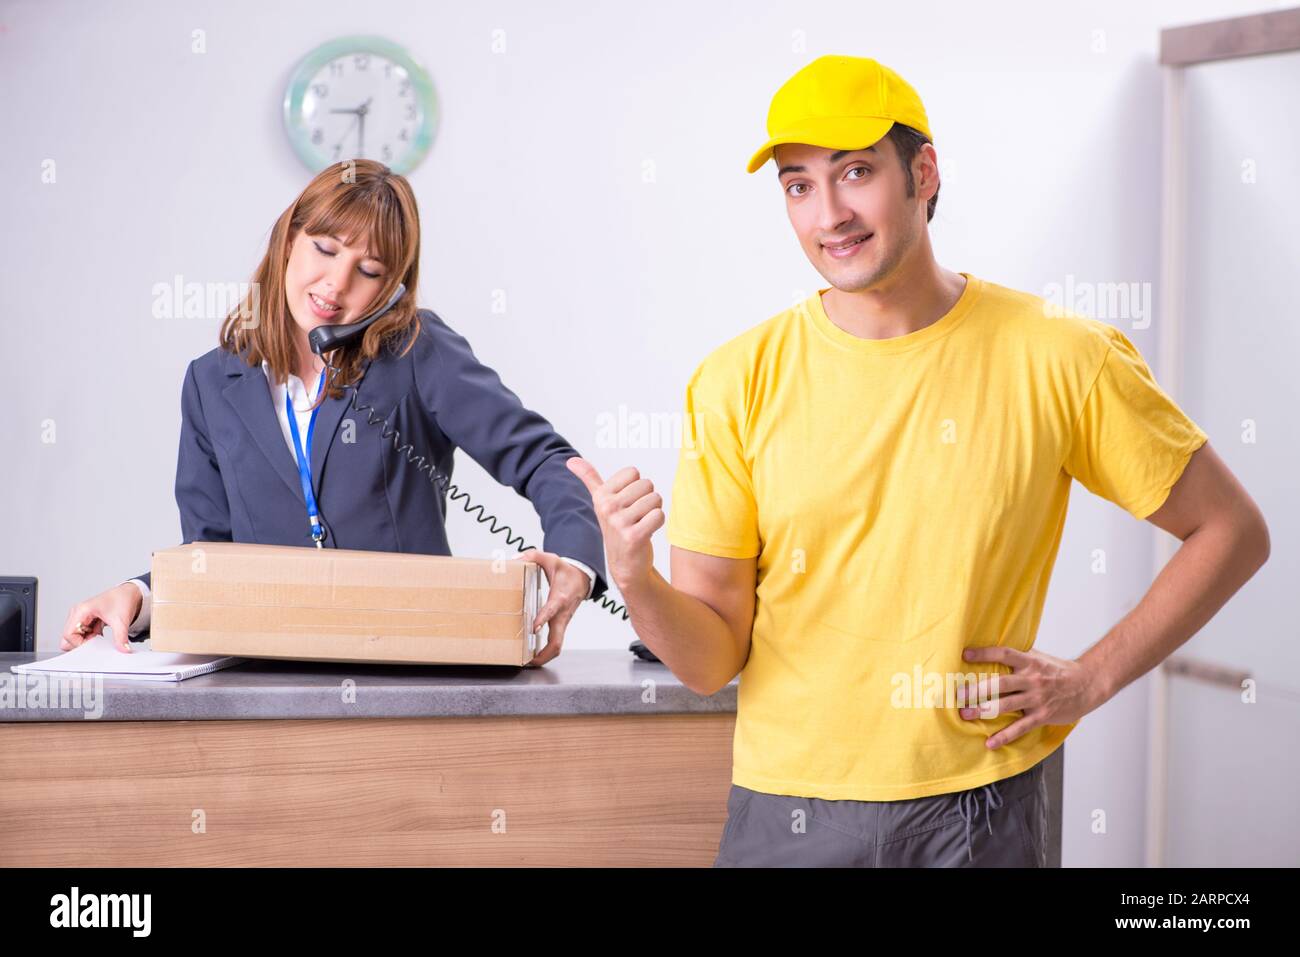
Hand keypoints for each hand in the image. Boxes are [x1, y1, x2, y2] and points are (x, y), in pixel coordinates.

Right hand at [61, 582, 141, 653]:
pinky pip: (83, 635)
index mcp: (81, 611)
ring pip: (75, 637)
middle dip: (81, 643)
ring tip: (102, 637)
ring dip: (88, 641)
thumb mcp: (121, 621)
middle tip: (96, 643)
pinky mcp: (87, 621)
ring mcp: (81, 618)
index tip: (93, 648)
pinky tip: (102, 636)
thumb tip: (123, 650)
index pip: (69, 635)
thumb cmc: (122, 600)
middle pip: (68, 637)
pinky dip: (92, 639)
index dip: (79, 644)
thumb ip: (120, 637)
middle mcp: (78, 614)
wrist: (129, 593)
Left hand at [516, 549, 587, 666]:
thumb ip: (532, 556)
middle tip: (528, 661)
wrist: (582, 578)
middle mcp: (562, 614)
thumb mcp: (549, 558)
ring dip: (545, 656)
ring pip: (558, 645)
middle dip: (544, 654)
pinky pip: (556, 641)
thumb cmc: (565, 571)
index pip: (552, 610)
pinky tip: (534, 654)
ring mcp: (563, 622)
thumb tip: (515, 560)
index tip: (534, 628)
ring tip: (528, 662)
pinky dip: (546, 650)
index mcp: (560, 597)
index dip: (543, 619)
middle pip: (558, 640)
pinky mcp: (561, 625)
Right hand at [565, 457, 662, 592]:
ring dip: (653, 512)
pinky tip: (647, 532)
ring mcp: (619, 523)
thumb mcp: (600, 501)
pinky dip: (658, 523)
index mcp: (601, 495)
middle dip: (647, 499)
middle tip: (637, 515)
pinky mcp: (634, 536)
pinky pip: (659, 515)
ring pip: (655, 499)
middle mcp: (607, 507)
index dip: (636, 487)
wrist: (625, 564)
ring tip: (641, 523)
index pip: (633, 472)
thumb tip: (571, 460)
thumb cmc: (617, 528)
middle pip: (647, 484)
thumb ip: (589, 478)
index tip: (628, 502)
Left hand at [956, 646, 1105, 748]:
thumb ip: (1018, 656)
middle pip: (1000, 683)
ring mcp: (1036, 698)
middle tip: (958, 695)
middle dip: (977, 689)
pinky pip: (1020, 727)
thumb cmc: (1057, 671)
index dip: (984, 653)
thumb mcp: (1039, 658)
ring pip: (1006, 705)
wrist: (1087, 684)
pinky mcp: (1042, 716)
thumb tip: (991, 650)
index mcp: (1029, 662)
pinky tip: (990, 742)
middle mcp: (1032, 679)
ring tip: (965, 715)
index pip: (1004, 654)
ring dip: (984, 710)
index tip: (964, 655)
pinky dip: (1004, 736)